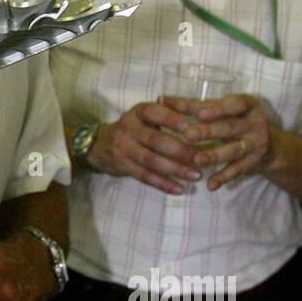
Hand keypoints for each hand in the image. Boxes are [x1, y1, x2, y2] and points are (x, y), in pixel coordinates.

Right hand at [86, 102, 204, 194]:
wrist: (100, 145)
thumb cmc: (135, 127)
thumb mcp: (145, 115)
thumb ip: (168, 112)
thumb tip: (200, 111)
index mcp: (138, 112)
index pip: (155, 113)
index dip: (172, 120)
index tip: (191, 128)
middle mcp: (128, 128)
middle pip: (155, 140)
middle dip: (180, 150)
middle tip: (201, 158)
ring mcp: (123, 148)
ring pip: (151, 161)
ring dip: (175, 169)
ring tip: (196, 176)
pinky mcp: (123, 166)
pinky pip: (145, 176)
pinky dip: (163, 184)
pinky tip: (180, 189)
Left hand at [162, 92, 272, 191]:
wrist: (270, 146)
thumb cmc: (235, 120)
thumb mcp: (223, 110)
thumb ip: (195, 106)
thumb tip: (161, 100)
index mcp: (248, 105)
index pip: (233, 104)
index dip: (218, 108)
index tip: (200, 112)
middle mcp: (256, 123)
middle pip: (230, 127)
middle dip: (209, 132)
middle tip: (188, 135)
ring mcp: (257, 144)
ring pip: (234, 150)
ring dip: (214, 155)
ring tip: (197, 160)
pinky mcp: (255, 162)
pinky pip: (238, 170)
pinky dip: (224, 177)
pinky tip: (210, 184)